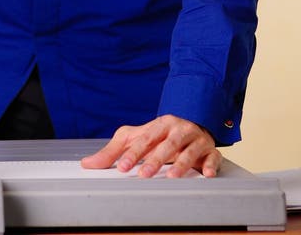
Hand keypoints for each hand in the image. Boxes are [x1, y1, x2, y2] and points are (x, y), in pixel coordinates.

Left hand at [81, 115, 221, 178]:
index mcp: (158, 125)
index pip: (144, 139)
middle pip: (166, 143)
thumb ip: (113, 151)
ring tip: (173, 176)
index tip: (123, 166)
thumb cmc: (159, 135)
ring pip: (189, 149)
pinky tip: (207, 174)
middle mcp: (177, 130)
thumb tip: (87, 164)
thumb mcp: (135, 138)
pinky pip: (213, 156)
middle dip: (155, 158)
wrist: (192, 122)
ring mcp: (195, 139)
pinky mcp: (210, 150)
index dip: (133, 153)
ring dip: (182, 163)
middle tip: (144, 174)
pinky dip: (211, 164)